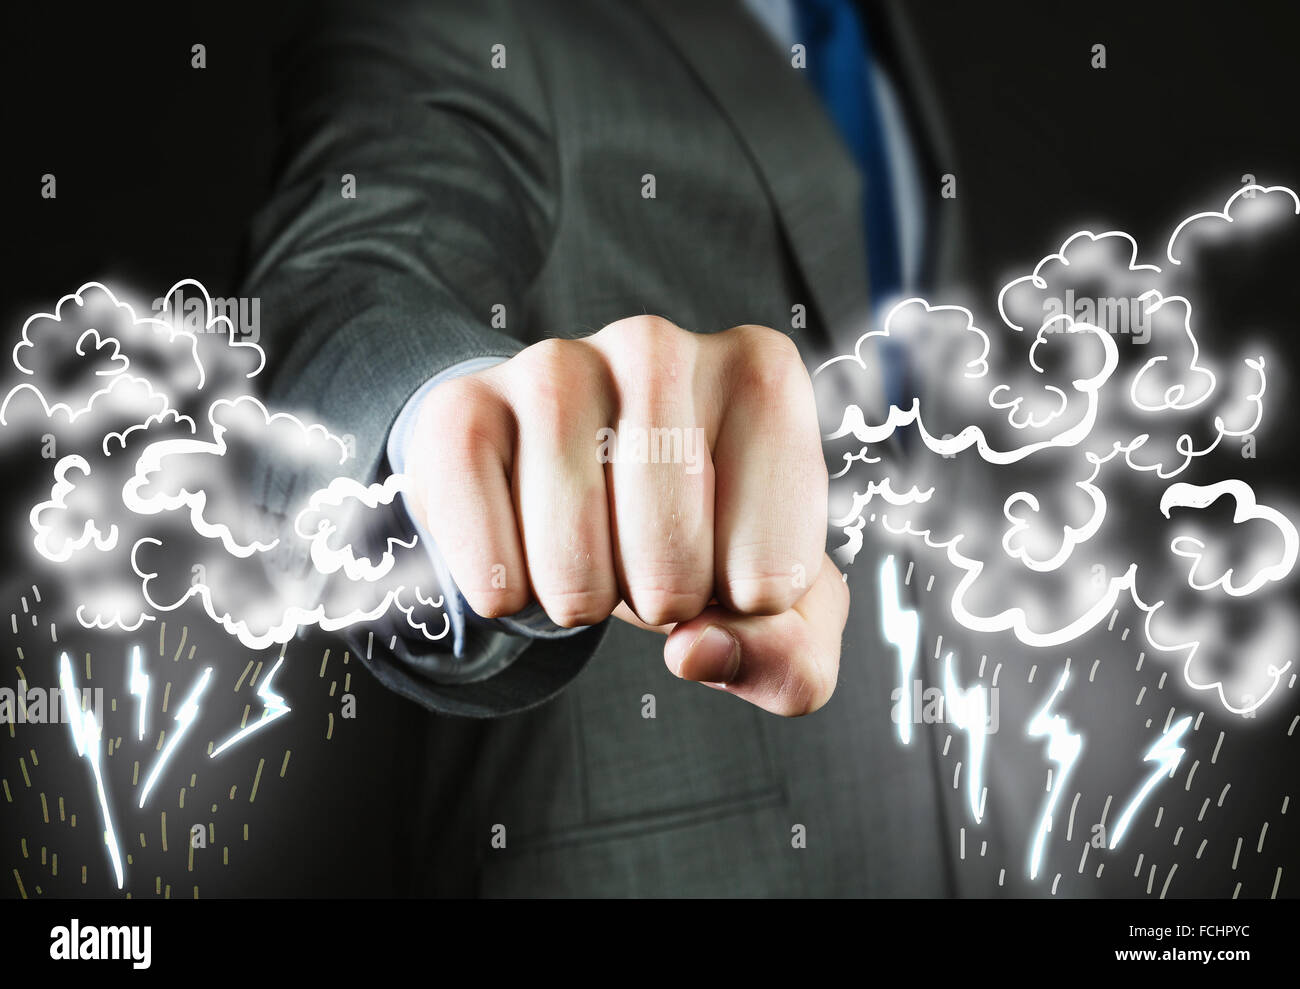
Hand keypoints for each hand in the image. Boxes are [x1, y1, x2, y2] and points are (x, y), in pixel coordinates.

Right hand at [407, 315, 847, 715]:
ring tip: (588, 563)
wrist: (582, 489)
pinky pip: (481, 541)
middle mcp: (658, 347)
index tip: (731, 569)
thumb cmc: (697, 536)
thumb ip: (787, 657)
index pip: (774, 571)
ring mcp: (553, 364)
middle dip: (663, 604)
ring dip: (580, 600)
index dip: (745, 608)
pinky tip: (519, 563)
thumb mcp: (771, 605)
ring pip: (572, 551)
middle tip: (653, 575)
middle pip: (672, 555)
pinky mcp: (463, 405)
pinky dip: (501, 586)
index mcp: (760, 376)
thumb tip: (694, 652)